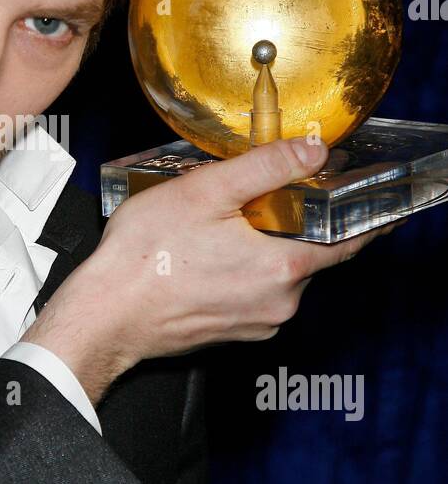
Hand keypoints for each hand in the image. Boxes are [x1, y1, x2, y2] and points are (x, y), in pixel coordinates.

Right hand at [24, 137, 397, 402]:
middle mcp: (278, 303)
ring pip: (276, 274)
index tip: (381, 208)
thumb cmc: (145, 258)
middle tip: (254, 199)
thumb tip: (312, 151)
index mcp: (282, 268)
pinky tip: (205, 255)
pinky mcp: (230, 332)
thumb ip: (266, 168)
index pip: (348, 242)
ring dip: (260, 249)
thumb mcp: (206, 191)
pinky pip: (251, 293)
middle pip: (306, 253)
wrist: (104, 315)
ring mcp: (254, 322)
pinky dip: (239, 271)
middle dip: (289, 224)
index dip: (365, 220)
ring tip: (217, 226)